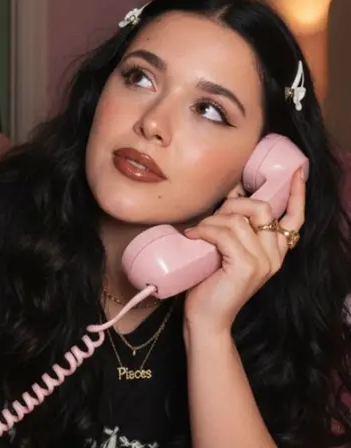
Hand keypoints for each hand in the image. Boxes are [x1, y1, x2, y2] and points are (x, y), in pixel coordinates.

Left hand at [183, 168, 304, 336]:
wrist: (206, 318)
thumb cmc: (212, 281)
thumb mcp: (229, 249)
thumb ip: (238, 226)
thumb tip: (232, 193)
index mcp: (275, 250)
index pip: (295, 218)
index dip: (297, 194)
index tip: (296, 173)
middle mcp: (275, 255)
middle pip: (261, 208)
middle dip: (232, 205)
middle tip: (210, 219)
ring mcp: (263, 262)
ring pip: (237, 220)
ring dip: (211, 221)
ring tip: (197, 232)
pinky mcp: (247, 266)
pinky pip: (224, 233)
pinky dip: (205, 230)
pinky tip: (193, 237)